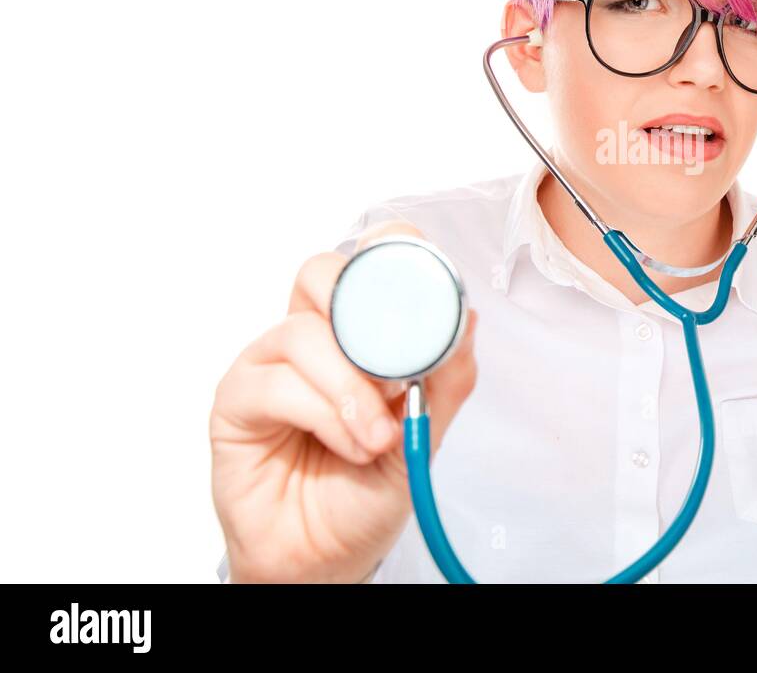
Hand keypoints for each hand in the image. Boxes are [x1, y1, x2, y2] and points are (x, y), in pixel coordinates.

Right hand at [210, 220, 476, 582]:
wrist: (327, 556)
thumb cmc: (366, 488)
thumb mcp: (425, 432)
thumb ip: (447, 379)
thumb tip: (467, 320)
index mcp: (357, 329)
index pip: (368, 259)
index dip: (393, 253)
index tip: (427, 284)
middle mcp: (311, 334)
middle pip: (322, 273)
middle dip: (367, 315)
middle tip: (401, 368)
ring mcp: (270, 362)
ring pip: (304, 333)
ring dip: (352, 388)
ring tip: (378, 437)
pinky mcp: (237, 399)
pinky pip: (277, 384)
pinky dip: (323, 415)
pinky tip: (348, 446)